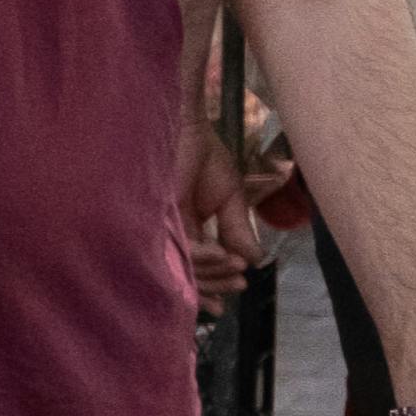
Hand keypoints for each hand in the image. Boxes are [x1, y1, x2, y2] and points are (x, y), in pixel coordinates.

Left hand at [175, 125, 265, 311]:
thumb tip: (256, 259)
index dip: (217, 281)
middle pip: (191, 272)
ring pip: (186, 266)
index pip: (200, 263)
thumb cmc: (204, 156)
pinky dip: (203, 255)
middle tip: (242, 286)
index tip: (241, 288)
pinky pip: (180, 248)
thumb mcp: (230, 196)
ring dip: (214, 272)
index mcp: (188, 229)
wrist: (188, 127)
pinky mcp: (159, 222)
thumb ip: (239, 229)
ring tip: (238, 271)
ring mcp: (163, 230)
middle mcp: (172, 234)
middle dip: (218, 283)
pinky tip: (222, 255)